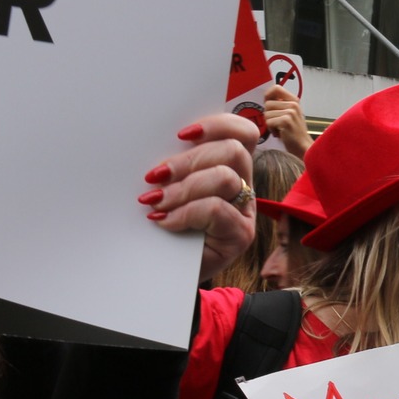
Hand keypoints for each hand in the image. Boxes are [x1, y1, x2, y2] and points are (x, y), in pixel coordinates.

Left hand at [141, 113, 259, 281]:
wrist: (163, 273)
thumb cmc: (163, 226)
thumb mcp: (168, 187)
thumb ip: (174, 165)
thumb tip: (153, 140)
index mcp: (228, 165)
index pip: (242, 132)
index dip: (217, 125)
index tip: (181, 135)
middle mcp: (243, 185)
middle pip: (233, 150)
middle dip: (188, 160)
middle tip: (155, 176)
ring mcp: (245, 211)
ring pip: (226, 177)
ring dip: (185, 187)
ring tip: (156, 202)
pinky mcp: (241, 235)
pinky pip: (217, 209)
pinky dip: (185, 212)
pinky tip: (166, 222)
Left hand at [262, 86, 311, 157]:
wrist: (304, 147)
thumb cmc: (294, 132)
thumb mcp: (290, 114)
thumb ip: (280, 105)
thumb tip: (266, 99)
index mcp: (294, 100)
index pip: (276, 88)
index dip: (268, 95)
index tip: (269, 104)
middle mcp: (293, 104)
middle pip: (268, 103)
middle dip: (269, 115)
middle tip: (277, 123)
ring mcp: (290, 112)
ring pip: (266, 113)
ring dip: (270, 123)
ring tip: (279, 129)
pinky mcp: (286, 121)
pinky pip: (269, 122)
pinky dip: (272, 130)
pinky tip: (280, 134)